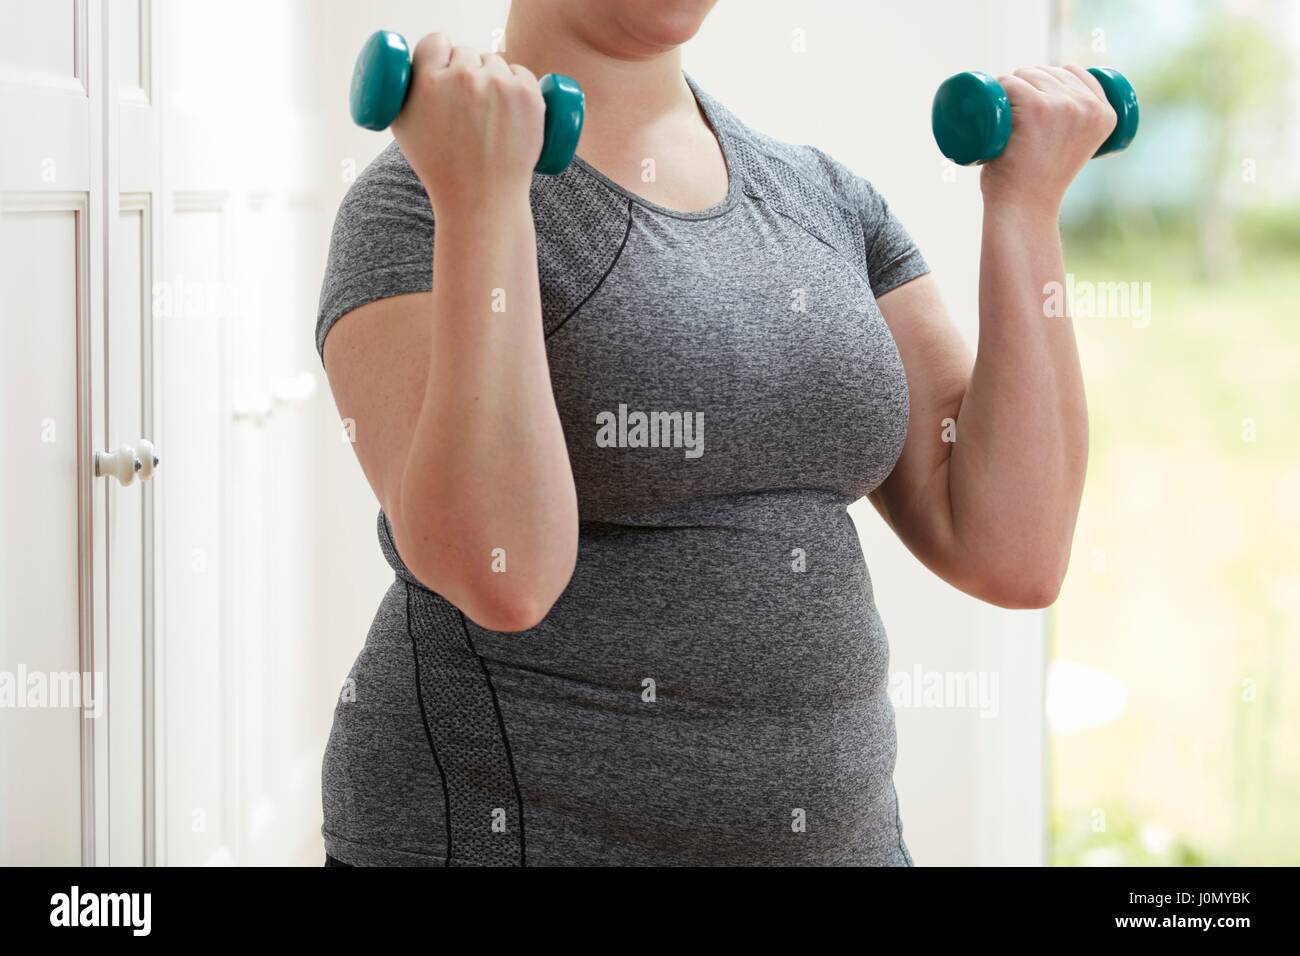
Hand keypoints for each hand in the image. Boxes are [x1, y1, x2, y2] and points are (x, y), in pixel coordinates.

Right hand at [391, 35, 544, 216]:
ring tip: (486, 116)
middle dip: (465, 72)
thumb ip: (407, 88)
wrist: (481, 200)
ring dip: (491, 78)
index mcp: (428, 81)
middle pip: (466, 52)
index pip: (435, 41)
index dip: (439, 56)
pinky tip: (509, 110)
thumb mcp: (404, 126)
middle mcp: (463, 77)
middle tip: (465, 107)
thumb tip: (419, 62)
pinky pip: (521, 73)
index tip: (442, 71)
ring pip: (494, 62)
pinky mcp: (528, 95)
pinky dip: (517, 87)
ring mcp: (499, 85)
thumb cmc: (440, 168)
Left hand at [980, 65, 1117, 215]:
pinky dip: (997, 89)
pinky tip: (997, 109)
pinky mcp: (1036, 108)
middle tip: (1015, 123)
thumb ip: (1074, 124)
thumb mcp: (1072, 147)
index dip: (1048, 82)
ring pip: (1026, 74)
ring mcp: (1063, 106)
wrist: (1022, 210)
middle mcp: (1089, 107)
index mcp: (1106, 114)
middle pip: (1047, 71)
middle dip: (1026, 85)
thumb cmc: (1039, 184)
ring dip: (1009, 89)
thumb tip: (1061, 100)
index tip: (1034, 107)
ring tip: (1006, 122)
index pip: (1073, 72)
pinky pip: (1009, 82)